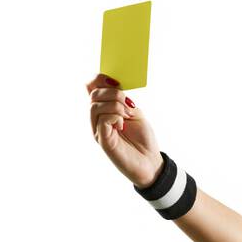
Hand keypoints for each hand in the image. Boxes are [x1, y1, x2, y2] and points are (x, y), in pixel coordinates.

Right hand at [86, 72, 161, 187]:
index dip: (100, 78)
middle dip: (113, 93)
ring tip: (126, 116)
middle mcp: (97, 120)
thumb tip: (113, 86)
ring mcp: (98, 130)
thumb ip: (123, 100)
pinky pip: (102, 120)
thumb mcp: (135, 113)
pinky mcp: (103, 141)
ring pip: (95, 105)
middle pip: (93, 94)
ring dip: (115, 105)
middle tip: (128, 105)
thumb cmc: (143, 140)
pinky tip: (123, 125)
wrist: (151, 162)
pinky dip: (115, 117)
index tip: (117, 83)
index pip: (91, 87)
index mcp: (104, 110)